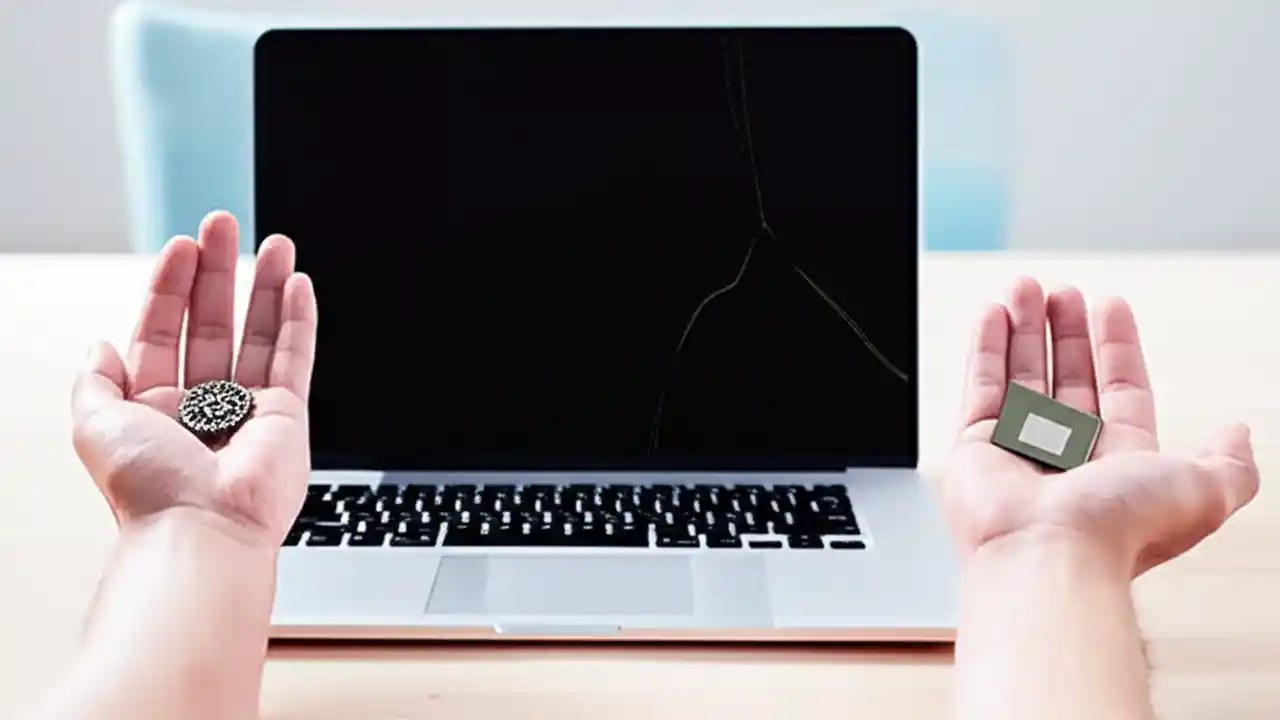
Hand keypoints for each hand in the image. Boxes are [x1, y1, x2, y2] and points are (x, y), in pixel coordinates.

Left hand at [71, 211, 316, 547]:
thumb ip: (94, 380)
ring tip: (272, 243)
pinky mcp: (288, 415)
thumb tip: (101, 344)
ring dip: (264, 285)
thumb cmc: (150, 488)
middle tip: (222, 225)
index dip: (171, 286)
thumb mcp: (93, 423)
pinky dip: (298, 319)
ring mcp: (248, 409)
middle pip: (212, 322)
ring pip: (258, 332)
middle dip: (218, 271)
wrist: (202, 528)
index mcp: (155, 407)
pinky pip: (294, 356)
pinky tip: (297, 285)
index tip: (182, 246)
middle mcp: (202, 405)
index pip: (163, 330)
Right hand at [945, 278, 1258, 575]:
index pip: (1119, 390)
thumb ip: (1231, 463)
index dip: (1116, 345)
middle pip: (1067, 377)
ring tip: (1025, 287)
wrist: (1050, 553)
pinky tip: (993, 313)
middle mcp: (1067, 457)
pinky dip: (986, 347)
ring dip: (1024, 328)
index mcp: (1119, 465)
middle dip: (1064, 331)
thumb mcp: (1205, 490)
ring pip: (1022, 375)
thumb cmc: (1120, 527)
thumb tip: (1240, 433)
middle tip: (1061, 291)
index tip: (1108, 304)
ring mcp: (1018, 450)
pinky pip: (981, 387)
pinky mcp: (975, 448)